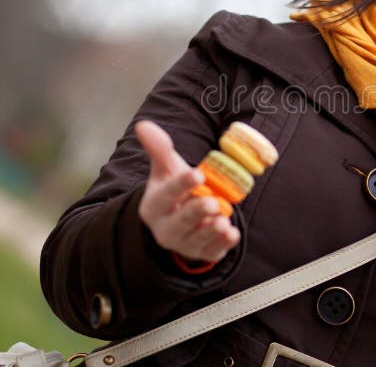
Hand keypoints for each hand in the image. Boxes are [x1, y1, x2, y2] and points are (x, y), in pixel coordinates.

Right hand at [135, 119, 239, 262]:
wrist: (182, 220)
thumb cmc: (174, 190)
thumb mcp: (166, 169)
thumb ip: (159, 149)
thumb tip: (143, 124)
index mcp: (154, 206)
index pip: (166, 195)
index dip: (181, 185)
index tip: (197, 173)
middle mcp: (166, 229)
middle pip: (180, 222)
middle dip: (196, 212)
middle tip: (212, 202)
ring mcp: (185, 243)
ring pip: (197, 240)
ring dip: (211, 231)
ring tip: (223, 221)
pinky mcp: (203, 252)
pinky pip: (213, 251)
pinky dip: (222, 244)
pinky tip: (232, 234)